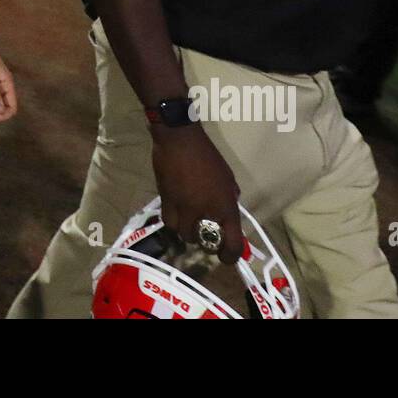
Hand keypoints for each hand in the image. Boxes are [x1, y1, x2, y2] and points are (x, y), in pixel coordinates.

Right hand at [151, 124, 243, 264]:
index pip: (231, 244)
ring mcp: (184, 209)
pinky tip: (176, 212)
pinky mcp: (166, 202)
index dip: (230, 256)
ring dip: (188, 231)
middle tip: (208, 232)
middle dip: (207, 241)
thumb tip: (226, 212)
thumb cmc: (208, 157)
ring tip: (190, 221)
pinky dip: (174, 221)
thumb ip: (228, 198)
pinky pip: (169, 222)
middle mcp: (205, 213)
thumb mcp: (228, 178)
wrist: (180, 141)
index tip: (227, 256)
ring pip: (184, 234)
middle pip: (204, 243)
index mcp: (225, 207)